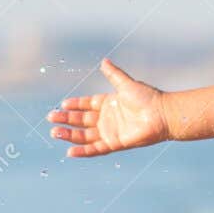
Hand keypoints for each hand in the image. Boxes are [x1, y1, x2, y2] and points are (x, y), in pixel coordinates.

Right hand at [46, 59, 168, 157]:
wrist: (162, 114)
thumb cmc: (148, 98)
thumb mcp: (126, 84)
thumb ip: (114, 75)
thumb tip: (104, 61)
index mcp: (109, 103)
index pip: (87, 104)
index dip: (75, 104)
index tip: (62, 103)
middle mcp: (108, 119)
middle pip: (82, 120)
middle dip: (66, 119)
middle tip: (51, 118)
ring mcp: (110, 132)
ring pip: (85, 135)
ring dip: (70, 135)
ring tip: (55, 132)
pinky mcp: (115, 143)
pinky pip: (96, 148)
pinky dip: (83, 151)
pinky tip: (70, 151)